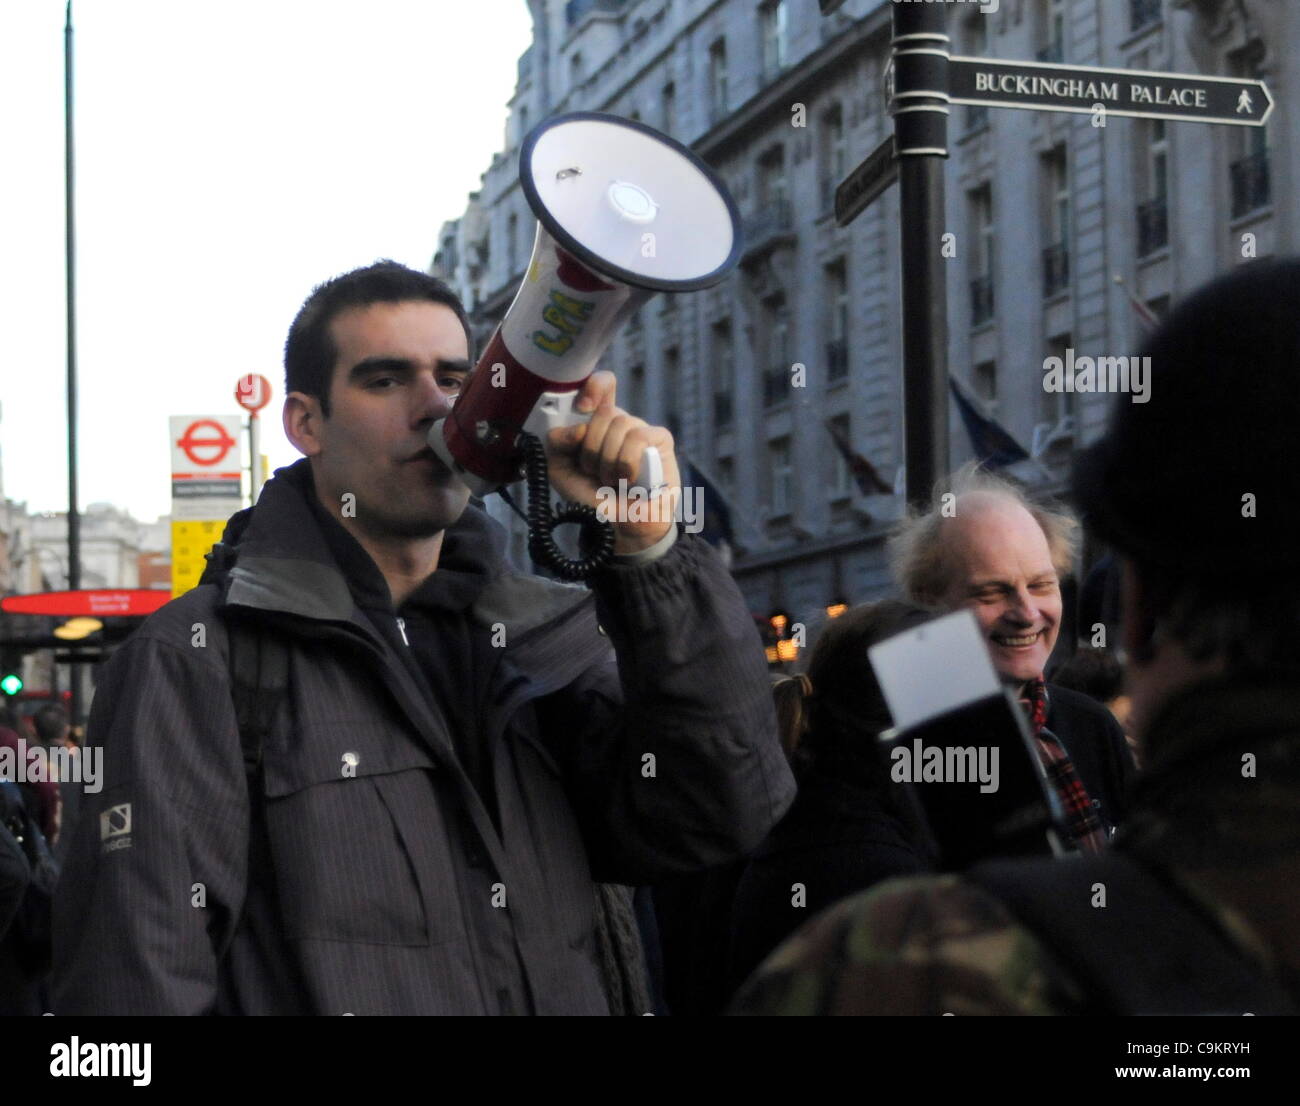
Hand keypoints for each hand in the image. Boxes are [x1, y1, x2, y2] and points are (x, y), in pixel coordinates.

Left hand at [544, 370, 681, 554]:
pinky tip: (630, 479)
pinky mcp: (661, 440)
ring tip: (612, 480)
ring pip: (620, 424)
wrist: (620, 525)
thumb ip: (557, 443)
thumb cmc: (592, 496)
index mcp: (596, 423)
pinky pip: (639, 437)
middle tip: (594, 471)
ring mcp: (641, 430)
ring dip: (609, 461)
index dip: (594, 387)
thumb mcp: (560, 470)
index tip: (582, 407)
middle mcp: (619, 422)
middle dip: (592, 448)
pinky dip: (627, 462)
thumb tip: (579, 427)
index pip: (602, 385)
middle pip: (604, 412)